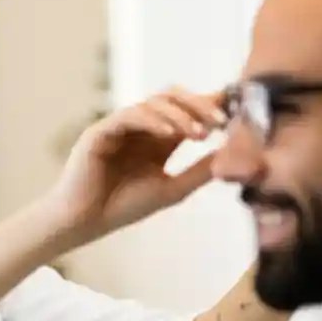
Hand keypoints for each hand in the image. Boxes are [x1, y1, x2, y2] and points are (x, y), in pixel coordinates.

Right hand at [42, 88, 226, 245]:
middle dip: (199, 105)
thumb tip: (231, 155)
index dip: (210, 107)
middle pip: (173, 98)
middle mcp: (141, 127)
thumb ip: (199, 171)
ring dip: (180, 115)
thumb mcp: (172, 190)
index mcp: (157, 139)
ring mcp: (120, 126)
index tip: (236, 114)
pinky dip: (152, 120)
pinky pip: (129, 115)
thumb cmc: (123, 207)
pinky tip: (169, 134)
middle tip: (220, 122)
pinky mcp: (101, 130)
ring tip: (198, 134)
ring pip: (154, 102)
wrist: (85, 223)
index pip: (187, 112)